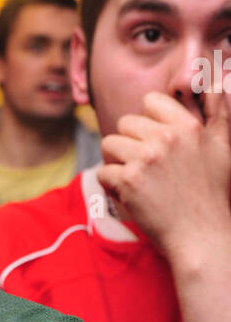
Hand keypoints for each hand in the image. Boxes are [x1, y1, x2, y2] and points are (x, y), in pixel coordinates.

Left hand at [98, 87, 230, 260]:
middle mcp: (166, 138)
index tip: (155, 141)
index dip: (148, 121)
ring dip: (117, 161)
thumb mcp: (224, 148)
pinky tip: (129, 195)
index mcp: (187, 126)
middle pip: (125, 123)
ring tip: (135, 178)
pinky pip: (103, 171)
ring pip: (109, 144)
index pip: (150, 101)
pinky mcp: (128, 181)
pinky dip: (110, 184)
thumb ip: (220, 113)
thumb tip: (216, 85)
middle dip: (130, 143)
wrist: (202, 236)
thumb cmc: (213, 195)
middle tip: (145, 166)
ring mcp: (145, 159)